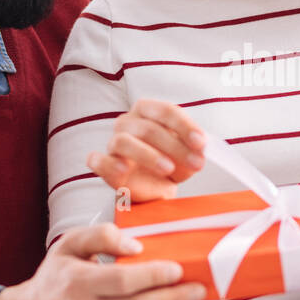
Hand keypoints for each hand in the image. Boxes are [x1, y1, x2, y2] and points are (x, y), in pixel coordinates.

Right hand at [0, 223, 205, 299]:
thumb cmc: (55, 278)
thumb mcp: (69, 244)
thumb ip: (101, 235)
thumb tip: (134, 245)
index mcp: (76, 283)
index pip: (121, 281)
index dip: (152, 275)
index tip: (176, 268)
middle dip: (174, 297)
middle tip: (196, 286)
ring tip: (188, 293)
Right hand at [86, 99, 207, 201]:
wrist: (155, 188)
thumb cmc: (172, 162)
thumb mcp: (188, 154)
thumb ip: (194, 150)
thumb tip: (200, 153)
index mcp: (148, 111)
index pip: (165, 110)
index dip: (184, 126)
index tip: (201, 143)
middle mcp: (128, 123)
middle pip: (148, 128)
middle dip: (175, 146)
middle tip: (195, 163)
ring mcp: (113, 143)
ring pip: (123, 141)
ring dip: (148, 155)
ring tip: (168, 169)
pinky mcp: (104, 164)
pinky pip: (98, 160)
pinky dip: (108, 164)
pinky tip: (122, 170)